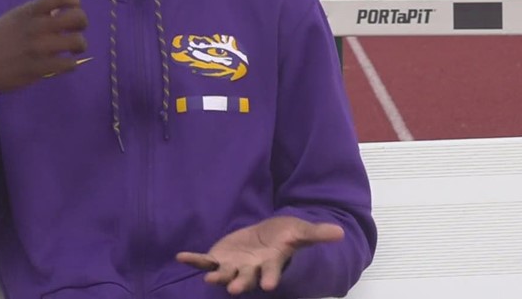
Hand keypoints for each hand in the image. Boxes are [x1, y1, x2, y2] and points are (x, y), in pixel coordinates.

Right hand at [0, 0, 88, 104]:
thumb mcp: (12, 19)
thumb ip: (33, 14)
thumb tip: (58, 12)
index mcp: (27, 12)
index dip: (73, 0)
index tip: (74, 6)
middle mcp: (35, 27)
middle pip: (76, 18)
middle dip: (82, 23)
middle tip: (77, 30)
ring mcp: (38, 48)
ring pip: (78, 41)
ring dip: (80, 45)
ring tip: (74, 49)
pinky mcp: (39, 69)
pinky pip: (69, 64)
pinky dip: (73, 63)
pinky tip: (67, 63)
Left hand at [176, 215, 344, 294]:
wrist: (266, 235)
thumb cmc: (284, 235)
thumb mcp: (300, 231)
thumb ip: (316, 234)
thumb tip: (340, 232)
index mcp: (271, 264)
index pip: (271, 273)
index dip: (270, 278)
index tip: (269, 285)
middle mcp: (251, 270)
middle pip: (246, 279)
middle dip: (241, 284)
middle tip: (236, 290)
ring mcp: (234, 267)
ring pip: (224, 275)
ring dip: (217, 277)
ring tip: (208, 280)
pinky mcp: (219, 259)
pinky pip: (204, 262)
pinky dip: (194, 260)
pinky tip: (181, 257)